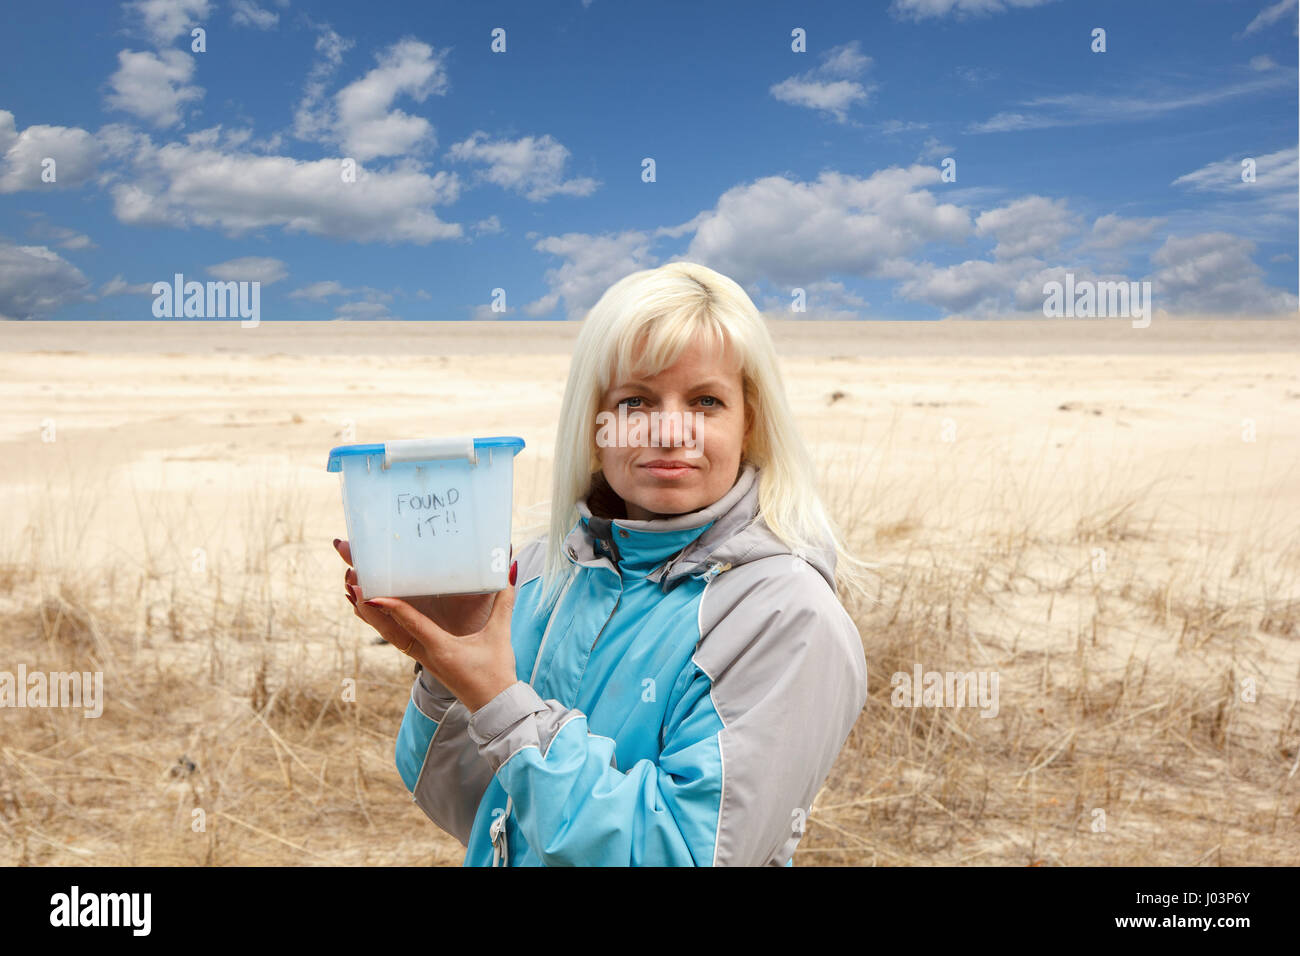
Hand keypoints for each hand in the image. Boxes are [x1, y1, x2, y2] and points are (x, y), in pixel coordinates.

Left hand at [334, 537, 518, 712]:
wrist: (494, 705)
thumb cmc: (496, 672)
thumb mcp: (500, 635)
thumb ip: (503, 603)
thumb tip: (509, 572)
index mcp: (441, 648)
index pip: (411, 624)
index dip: (392, 607)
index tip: (373, 593)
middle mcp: (426, 655)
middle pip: (389, 630)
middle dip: (369, 609)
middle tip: (352, 586)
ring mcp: (424, 659)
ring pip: (390, 635)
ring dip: (373, 617)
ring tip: (354, 596)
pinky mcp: (426, 660)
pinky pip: (399, 640)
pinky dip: (385, 625)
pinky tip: (377, 614)